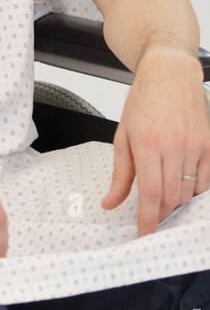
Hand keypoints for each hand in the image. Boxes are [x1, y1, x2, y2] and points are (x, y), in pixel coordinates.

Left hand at [100, 47, 209, 235]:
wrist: (170, 74)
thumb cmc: (144, 101)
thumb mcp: (123, 135)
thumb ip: (119, 174)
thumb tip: (110, 203)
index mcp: (147, 143)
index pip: (151, 193)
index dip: (148, 219)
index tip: (144, 234)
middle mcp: (173, 146)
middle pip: (171, 197)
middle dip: (160, 214)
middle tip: (152, 218)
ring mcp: (195, 146)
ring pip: (188, 193)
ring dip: (176, 205)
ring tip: (164, 203)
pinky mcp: (209, 146)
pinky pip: (205, 182)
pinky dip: (194, 193)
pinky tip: (183, 192)